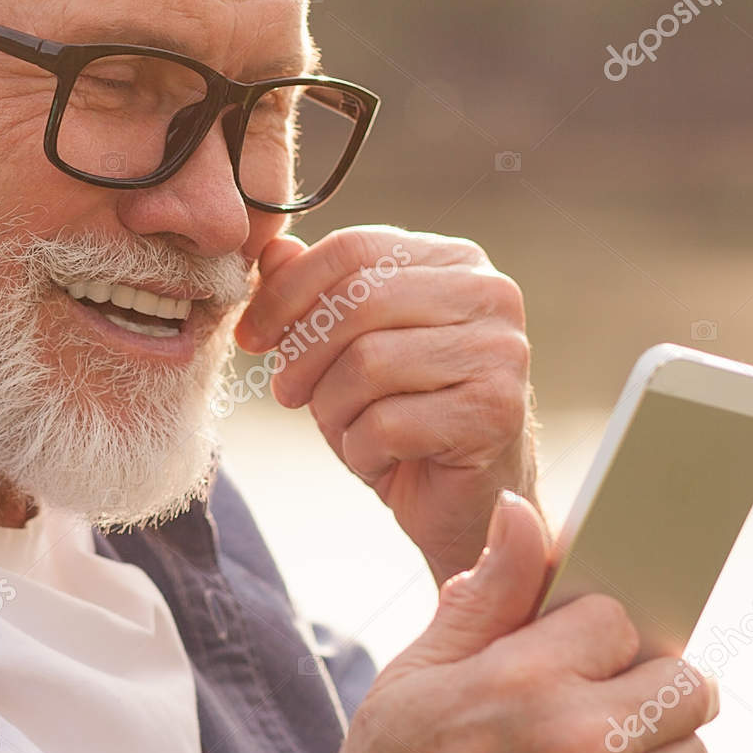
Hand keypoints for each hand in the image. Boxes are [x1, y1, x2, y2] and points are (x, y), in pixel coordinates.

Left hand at [235, 227, 535, 585]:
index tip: (252, 336)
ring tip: (344, 428)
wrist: (462, 503)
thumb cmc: (404, 420)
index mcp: (456, 261)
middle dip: (303, 354)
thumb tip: (273, 249)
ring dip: (332, 407)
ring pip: (368, 363)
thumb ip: (316, 294)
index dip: (287, 292)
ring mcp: (500, 352)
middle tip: (286, 392)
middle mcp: (489, 294)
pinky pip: (388, 423)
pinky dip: (361, 449)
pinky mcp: (494, 413)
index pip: (355, 249)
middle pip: (358, 302)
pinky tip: (378, 459)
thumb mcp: (347, 350)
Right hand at [297, 492, 716, 752]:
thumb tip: (523, 514)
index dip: (591, 634)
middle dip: (646, 683)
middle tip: (596, 703)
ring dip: (653, 749)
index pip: (618, 618)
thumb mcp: (415, 682)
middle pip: (686, 680)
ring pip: (692, 750)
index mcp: (528, 682)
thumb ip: (486, 597)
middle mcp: (588, 744)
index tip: (565, 656)